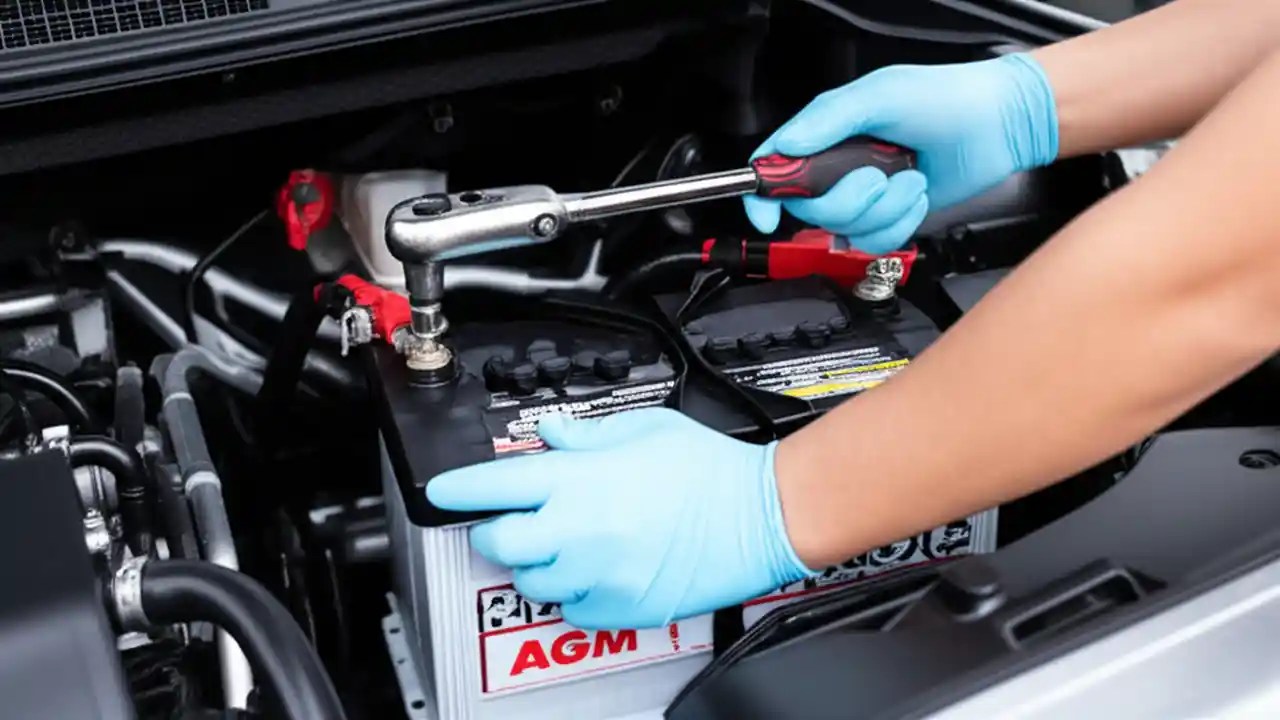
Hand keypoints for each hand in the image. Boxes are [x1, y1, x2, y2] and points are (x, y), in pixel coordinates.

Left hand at [426, 408, 814, 628]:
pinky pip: (573, 610)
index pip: (494, 485)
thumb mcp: (644, 428)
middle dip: (497, 530)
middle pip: (500, 543)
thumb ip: (586, 435)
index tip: (441, 491)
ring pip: (533, 582)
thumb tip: (551, 434)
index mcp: (582, 478)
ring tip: (567, 543)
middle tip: (514, 518)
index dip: (457, 489)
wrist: (763, 516)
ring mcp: (602, 574)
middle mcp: (583, 529)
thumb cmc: (711, 471)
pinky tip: (597, 569)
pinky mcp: (624, 608)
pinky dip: (574, 594)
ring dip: (538, 562)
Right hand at [745, 53, 1058, 253]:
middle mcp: (839, 167)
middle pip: (809, 209)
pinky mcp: (890, 217)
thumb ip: (827, 119)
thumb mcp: (880, 96)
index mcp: (826, 133)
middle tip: (877, 176)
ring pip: (845, 230)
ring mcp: (864, 195)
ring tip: (909, 178)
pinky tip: (917, 195)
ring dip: (884, 210)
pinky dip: (901, 222)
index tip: (768, 216)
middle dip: (846, 200)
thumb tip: (787, 146)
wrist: (999, 126)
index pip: (774, 168)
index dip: (763, 196)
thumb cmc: (945, 98)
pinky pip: (875, 241)